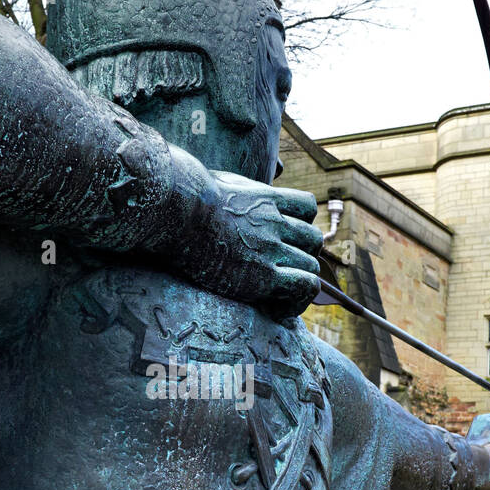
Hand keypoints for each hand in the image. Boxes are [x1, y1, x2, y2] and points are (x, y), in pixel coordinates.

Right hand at [166, 151, 322, 316]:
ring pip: (312, 266)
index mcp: (266, 199)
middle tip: (280, 271)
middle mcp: (275, 223)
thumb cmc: (185, 198)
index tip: (284, 237)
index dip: (302, 223)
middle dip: (302, 255)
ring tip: (277, 296)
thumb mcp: (219, 182)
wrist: (176, 210)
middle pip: (313, 239)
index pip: (307, 207)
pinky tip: (277, 307)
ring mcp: (271, 249)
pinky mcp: (263, 276)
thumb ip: (236, 188)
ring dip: (299, 281)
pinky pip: (304, 286)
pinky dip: (298, 299)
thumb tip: (227, 188)